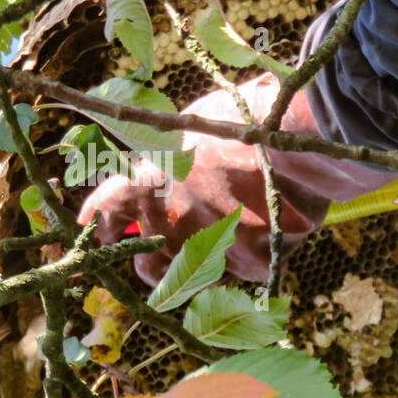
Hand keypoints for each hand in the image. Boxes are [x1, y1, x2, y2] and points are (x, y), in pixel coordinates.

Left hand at [78, 73, 393, 285]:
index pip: (109, 208)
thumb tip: (160, 165)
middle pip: (147, 265)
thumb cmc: (250, 119)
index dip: (101, 221)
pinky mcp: (253, 266)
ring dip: (201, 267)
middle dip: (150, 261)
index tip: (93, 228)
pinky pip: (245, 272)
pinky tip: (266, 236)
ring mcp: (213, 251)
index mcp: (152, 183)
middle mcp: (174, 225)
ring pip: (196, 277)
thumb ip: (169, 155)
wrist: (304, 140)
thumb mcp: (194, 125)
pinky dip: (252, 257)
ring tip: (220, 248)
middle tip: (162, 252)